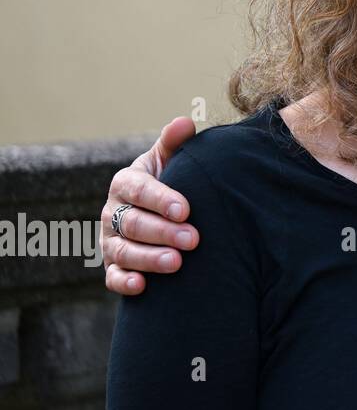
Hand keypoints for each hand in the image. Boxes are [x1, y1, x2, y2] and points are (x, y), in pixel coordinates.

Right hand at [102, 116, 200, 295]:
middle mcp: (112, 211)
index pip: (139, 190)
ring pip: (123, 251)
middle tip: (193, 239)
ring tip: (176, 263)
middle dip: (162, 232)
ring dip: (148, 258)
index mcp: (126, 183)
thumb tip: (183, 123)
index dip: (160, 199)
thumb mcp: (172, 160)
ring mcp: (110, 240)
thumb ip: (175, 143)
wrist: (166, 212)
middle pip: (132, 223)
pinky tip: (142, 286)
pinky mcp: (113, 266)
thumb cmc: (173, 180)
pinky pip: (112, 277)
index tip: (186, 209)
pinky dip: (124, 282)